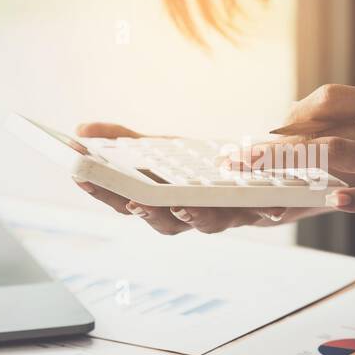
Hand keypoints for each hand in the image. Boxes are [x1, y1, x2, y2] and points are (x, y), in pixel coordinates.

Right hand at [73, 122, 300, 235]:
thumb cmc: (207, 168)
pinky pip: (265, 212)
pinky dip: (267, 210)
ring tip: (185, 207)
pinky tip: (272, 206)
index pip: (128, 202)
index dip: (104, 193)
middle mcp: (194, 214)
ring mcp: (227, 213)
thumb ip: (126, 142)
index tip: (81, 175)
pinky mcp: (261, 206)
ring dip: (197, 219)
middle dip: (150, 215)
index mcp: (166, 200)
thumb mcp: (165, 150)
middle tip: (135, 202)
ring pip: (210, 224)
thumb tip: (82, 129)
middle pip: (167, 225)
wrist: (269, 175)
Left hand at [252, 85, 354, 247]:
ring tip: (260, 174)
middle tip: (240, 159)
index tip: (268, 140)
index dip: (291, 117)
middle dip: (274, 144)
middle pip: (322, 126)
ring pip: (338, 153)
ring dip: (292, 163)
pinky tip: (333, 202)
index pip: (327, 99)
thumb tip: (306, 138)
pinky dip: (352, 197)